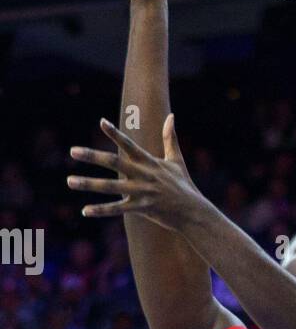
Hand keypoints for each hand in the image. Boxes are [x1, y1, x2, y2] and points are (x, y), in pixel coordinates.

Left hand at [69, 115, 206, 229]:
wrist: (193, 212)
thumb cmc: (184, 186)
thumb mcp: (177, 160)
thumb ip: (171, 138)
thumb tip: (172, 116)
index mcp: (150, 162)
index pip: (129, 144)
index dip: (115, 133)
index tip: (101, 122)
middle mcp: (143, 175)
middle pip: (114, 163)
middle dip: (92, 157)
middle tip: (72, 151)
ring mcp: (142, 192)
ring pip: (110, 187)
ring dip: (89, 184)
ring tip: (70, 181)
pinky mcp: (141, 209)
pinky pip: (118, 209)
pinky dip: (101, 210)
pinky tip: (85, 211)